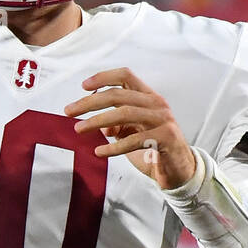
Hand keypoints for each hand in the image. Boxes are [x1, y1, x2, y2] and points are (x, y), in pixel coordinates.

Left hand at [65, 68, 196, 189]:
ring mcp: (163, 120)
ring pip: (124, 114)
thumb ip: (116, 124)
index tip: (83, 86)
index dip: (103, 77)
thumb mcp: (131, 133)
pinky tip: (99, 152)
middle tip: (69, 111)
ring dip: (97, 121)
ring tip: (79, 129)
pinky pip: (135, 140)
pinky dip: (114, 147)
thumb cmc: (152, 149)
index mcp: (148, 97)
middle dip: (90, 102)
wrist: (178, 171)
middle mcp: (156, 104)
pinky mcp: (166, 138)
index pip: (125, 76)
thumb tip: (98, 124)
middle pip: (118, 95)